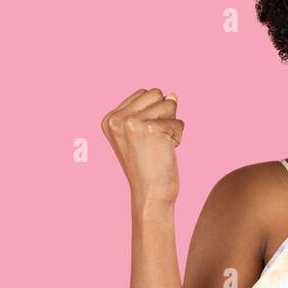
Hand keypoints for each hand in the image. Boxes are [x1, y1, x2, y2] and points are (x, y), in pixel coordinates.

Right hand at [101, 88, 184, 205]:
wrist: (150, 193)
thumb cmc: (149, 167)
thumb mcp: (143, 135)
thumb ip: (153, 111)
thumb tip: (173, 94)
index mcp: (109, 119)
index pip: (144, 94)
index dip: (154, 113)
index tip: (146, 137)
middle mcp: (117, 118)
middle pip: (155, 93)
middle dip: (164, 114)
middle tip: (155, 140)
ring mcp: (132, 122)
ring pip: (169, 103)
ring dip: (171, 125)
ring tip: (160, 145)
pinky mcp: (151, 128)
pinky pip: (178, 121)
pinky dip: (178, 136)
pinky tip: (166, 151)